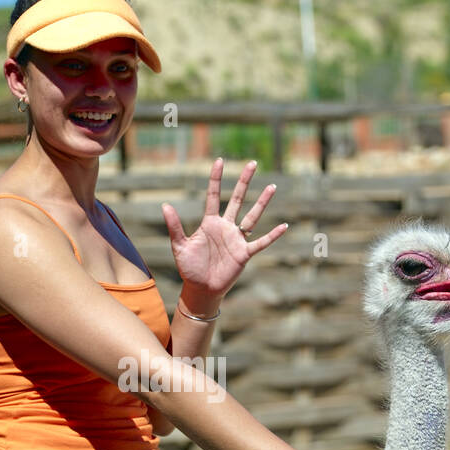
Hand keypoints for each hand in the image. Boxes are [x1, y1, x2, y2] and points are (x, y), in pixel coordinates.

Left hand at [160, 157, 287, 299]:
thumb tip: (165, 205)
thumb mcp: (179, 246)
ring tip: (272, 186)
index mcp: (209, 223)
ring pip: (252, 216)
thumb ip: (174, 226)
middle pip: (237, 199)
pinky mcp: (244, 253)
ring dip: (262, 202)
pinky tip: (284, 226)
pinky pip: (261, 242)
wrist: (200, 289)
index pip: (213, 196)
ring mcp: (236, 239)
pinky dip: (272, 236)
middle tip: (253, 163)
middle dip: (244, 181)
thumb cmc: (189, 268)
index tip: (220, 161)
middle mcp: (225, 227)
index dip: (216, 179)